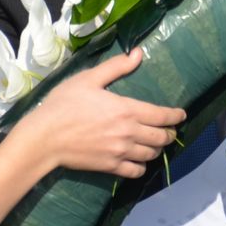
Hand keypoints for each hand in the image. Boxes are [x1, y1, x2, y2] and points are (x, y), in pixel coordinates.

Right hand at [16, 48, 187, 179]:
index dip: (175, 116)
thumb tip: (139, 54)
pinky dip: (142, 166)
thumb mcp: (88, 79)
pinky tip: (139, 161)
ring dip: (157, 149)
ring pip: (151, 154)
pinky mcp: (111, 167)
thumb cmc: (64, 104)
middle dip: (169, 134)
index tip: (181, 115)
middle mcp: (129, 133)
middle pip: (162, 137)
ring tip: (155, 144)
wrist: (45, 138)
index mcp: (126, 110)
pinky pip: (136, 171)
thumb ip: (116, 67)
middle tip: (169, 131)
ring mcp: (121, 152)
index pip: (162, 116)